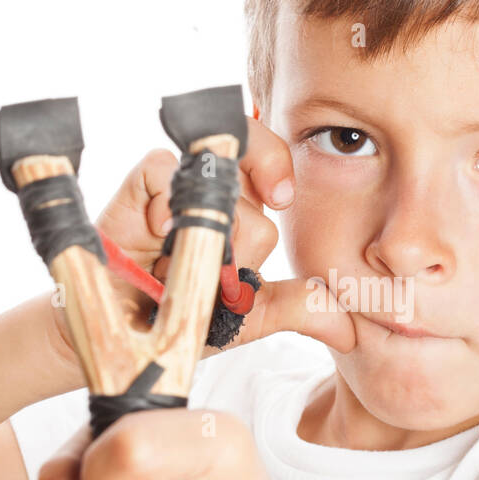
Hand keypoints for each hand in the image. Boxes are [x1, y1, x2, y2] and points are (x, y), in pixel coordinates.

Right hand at [45, 115, 355, 370]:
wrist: (126, 340)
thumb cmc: (185, 319)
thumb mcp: (251, 317)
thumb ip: (301, 311)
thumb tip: (352, 330)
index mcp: (245, 208)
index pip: (272, 158)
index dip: (281, 166)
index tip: (284, 198)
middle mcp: (213, 190)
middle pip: (246, 139)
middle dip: (258, 173)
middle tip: (267, 200)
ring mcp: (173, 185)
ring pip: (209, 158)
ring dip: (213, 209)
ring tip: (200, 248)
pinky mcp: (136, 189)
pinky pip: (160, 166)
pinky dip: (166, 203)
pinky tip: (162, 238)